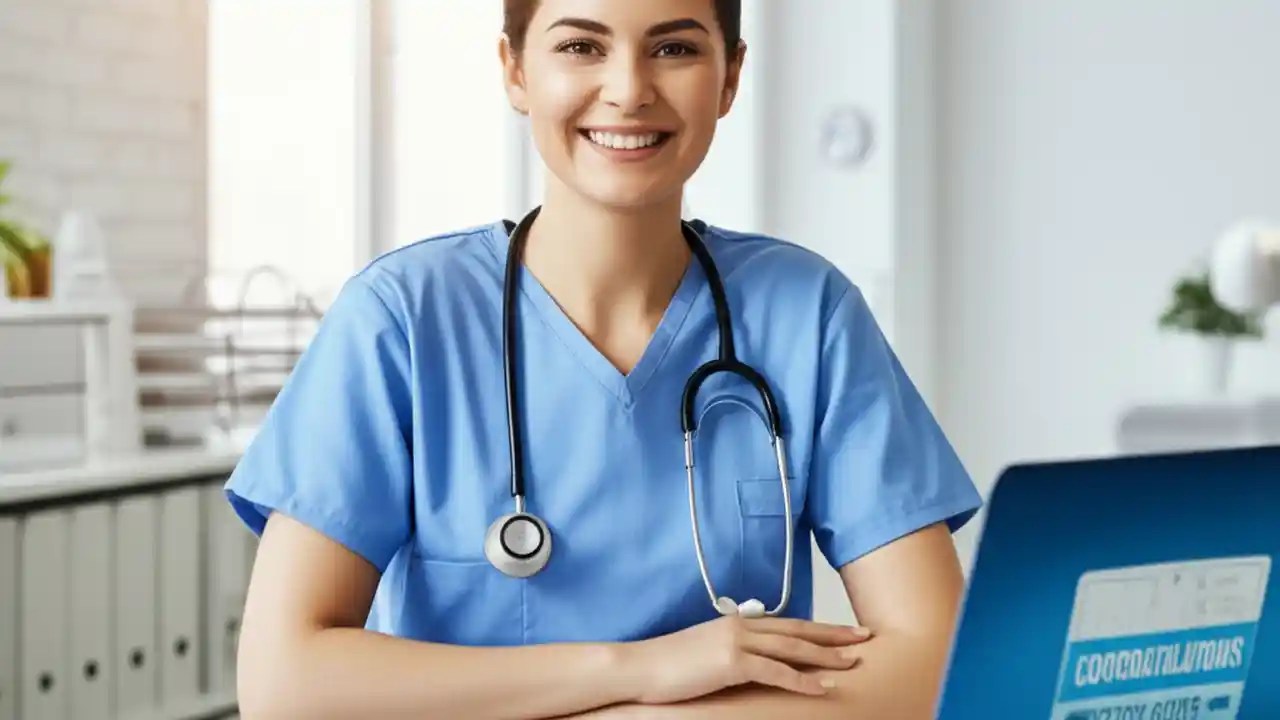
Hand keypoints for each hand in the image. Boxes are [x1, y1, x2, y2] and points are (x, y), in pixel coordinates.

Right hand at [620, 615, 872, 704]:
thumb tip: (752, 662)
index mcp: (737, 622)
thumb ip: (732, 650)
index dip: (820, 627)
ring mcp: (738, 643)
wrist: (641, 667)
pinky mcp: (732, 663)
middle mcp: (742, 626)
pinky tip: (823, 688)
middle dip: (834, 635)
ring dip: (827, 656)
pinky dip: (803, 681)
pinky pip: (777, 673)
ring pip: (793, 648)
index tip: (845, 631)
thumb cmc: (669, 664)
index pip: (789, 623)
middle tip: (865, 639)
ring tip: (854, 663)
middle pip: (799, 631)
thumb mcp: (706, 650)